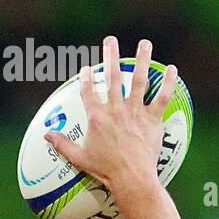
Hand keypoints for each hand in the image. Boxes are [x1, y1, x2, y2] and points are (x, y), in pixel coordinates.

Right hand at [44, 37, 176, 195]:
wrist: (130, 177)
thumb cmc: (104, 171)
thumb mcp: (78, 159)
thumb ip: (62, 144)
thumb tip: (46, 135)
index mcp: (96, 119)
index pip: (88, 93)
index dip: (86, 79)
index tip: (87, 68)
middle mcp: (115, 110)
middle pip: (113, 77)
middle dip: (111, 56)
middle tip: (110, 40)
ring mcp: (135, 113)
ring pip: (140, 80)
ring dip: (142, 60)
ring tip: (144, 44)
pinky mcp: (152, 119)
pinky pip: (162, 97)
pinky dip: (168, 83)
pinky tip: (172, 69)